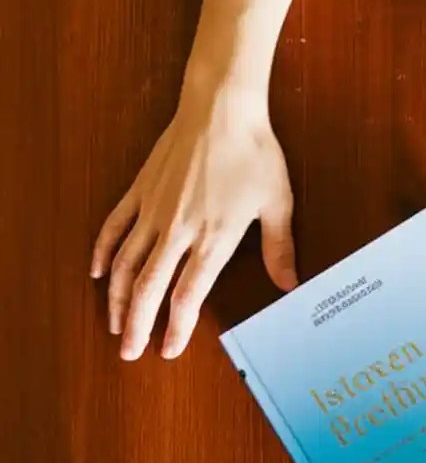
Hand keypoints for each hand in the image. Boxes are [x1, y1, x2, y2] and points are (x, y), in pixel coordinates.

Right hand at [90, 93, 297, 359]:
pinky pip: (114, 227)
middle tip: (131, 353)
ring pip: (127, 264)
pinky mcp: (140, 191)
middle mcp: (177, 229)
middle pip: (150, 288)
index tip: (168, 351)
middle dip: (138, 325)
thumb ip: (280, 249)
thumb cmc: (254, 154)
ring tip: (116, 326)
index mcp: (213, 238)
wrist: (221, 108)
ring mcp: (153, 210)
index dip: (176, 327)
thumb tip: (289, 284)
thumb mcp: (278, 203)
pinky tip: (99, 274)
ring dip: (118, 299)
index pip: (188, 295)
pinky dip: (104, 252)